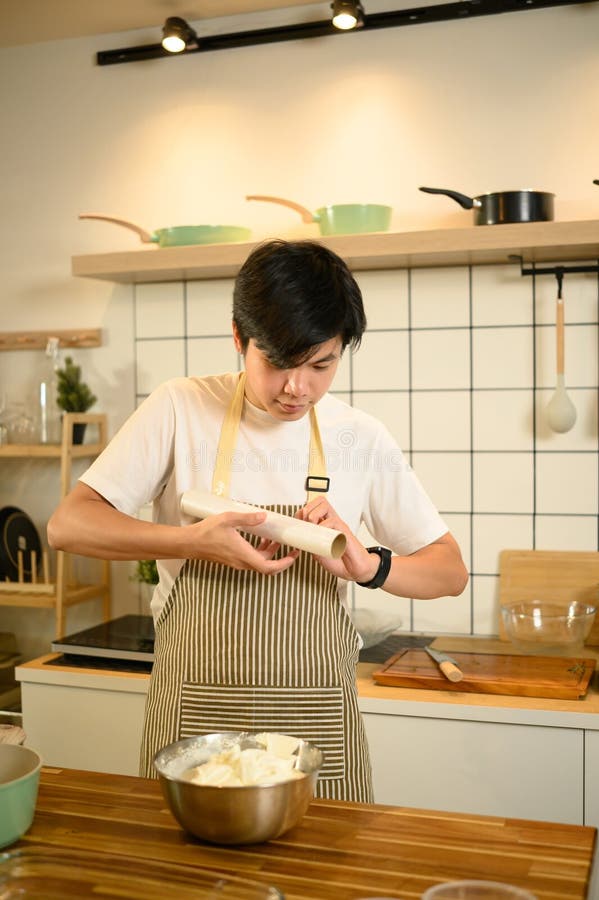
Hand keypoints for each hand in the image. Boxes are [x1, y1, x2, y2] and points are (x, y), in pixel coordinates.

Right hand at [184, 511, 298, 574]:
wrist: (189, 543)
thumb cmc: (206, 533)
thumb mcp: (228, 519)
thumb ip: (247, 518)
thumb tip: (264, 516)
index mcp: (243, 555)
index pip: (268, 567)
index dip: (284, 564)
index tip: (293, 556)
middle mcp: (242, 562)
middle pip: (267, 566)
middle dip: (281, 557)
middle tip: (291, 547)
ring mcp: (237, 562)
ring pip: (259, 562)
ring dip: (270, 552)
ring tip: (275, 538)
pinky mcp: (233, 559)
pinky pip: (251, 558)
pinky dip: (260, 550)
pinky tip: (260, 537)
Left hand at [295, 498, 378, 582]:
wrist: (354, 570)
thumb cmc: (339, 561)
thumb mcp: (318, 552)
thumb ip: (310, 543)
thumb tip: (299, 539)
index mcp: (325, 525)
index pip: (314, 506)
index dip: (302, 512)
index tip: (298, 524)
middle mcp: (332, 522)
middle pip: (320, 500)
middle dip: (307, 510)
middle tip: (305, 524)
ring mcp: (338, 525)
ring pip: (324, 506)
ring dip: (313, 516)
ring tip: (311, 529)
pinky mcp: (344, 531)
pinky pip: (332, 521)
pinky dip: (322, 528)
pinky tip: (321, 537)